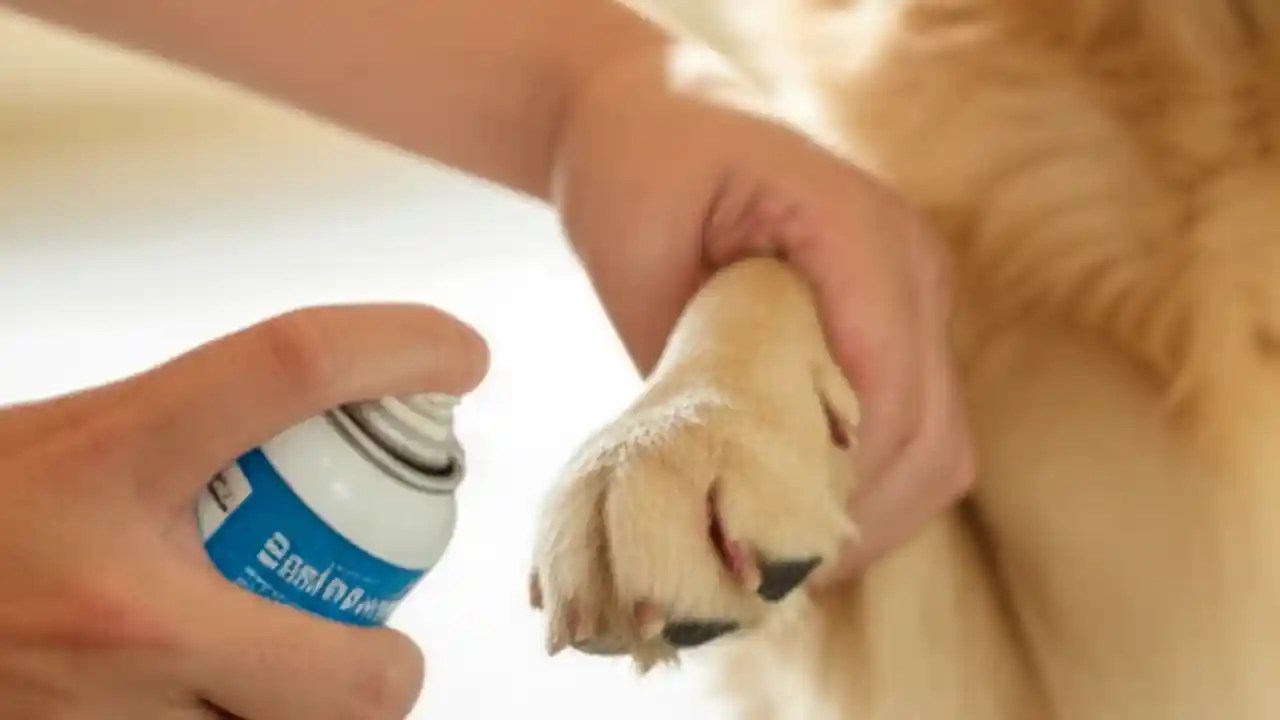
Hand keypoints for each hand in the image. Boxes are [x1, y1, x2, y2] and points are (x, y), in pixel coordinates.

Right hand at [0, 305, 487, 718]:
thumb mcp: (63, 443)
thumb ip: (189, 439)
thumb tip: (322, 416)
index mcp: (103, 464)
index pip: (288, 364)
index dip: (397, 343)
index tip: (460, 353)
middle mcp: (113, 608)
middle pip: (356, 680)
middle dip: (386, 675)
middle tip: (372, 641)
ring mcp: (95, 717)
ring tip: (278, 680)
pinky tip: (209, 698)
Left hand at [551, 46, 974, 581]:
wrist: (651, 123)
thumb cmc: (635, 176)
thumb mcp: (641, 262)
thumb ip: (698, 367)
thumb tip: (722, 493)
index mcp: (855, 231)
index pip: (887, 388)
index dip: (841, 482)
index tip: (772, 545)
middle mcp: (909, 261)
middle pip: (933, 432)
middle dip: (862, 518)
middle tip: (779, 576)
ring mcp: (915, 290)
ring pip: (943, 442)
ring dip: (879, 513)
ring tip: (795, 561)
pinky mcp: (898, 320)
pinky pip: (920, 422)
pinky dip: (879, 484)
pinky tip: (811, 515)